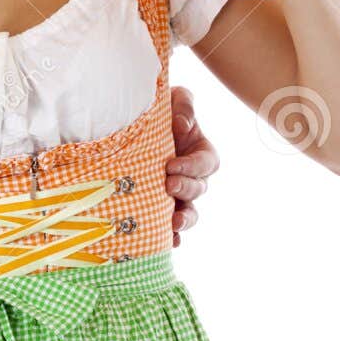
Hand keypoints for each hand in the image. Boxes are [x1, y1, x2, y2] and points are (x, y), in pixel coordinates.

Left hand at [165, 85, 216, 246]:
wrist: (132, 125)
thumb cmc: (159, 109)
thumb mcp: (174, 98)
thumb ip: (184, 106)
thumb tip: (181, 126)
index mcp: (200, 151)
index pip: (207, 163)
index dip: (193, 166)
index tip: (173, 165)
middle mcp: (192, 176)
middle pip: (199, 190)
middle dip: (185, 189)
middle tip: (168, 185)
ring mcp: (178, 194)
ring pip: (190, 212)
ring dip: (184, 219)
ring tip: (173, 222)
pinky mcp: (161, 207)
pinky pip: (170, 227)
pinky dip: (171, 236)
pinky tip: (166, 242)